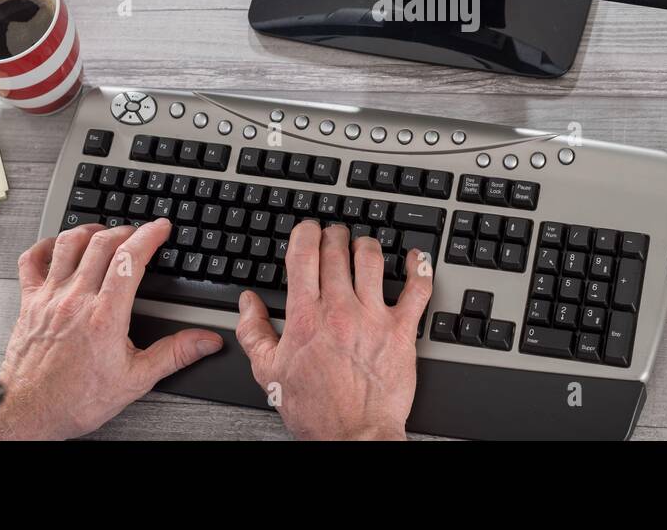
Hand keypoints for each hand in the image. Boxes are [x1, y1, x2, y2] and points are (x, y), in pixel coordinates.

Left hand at [0, 219, 222, 439]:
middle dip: (125, 230)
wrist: (29, 413)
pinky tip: (56, 246)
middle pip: (101, 243)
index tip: (160, 228)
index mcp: (104, 316)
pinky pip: (31, 260)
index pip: (130, 259)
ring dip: (89, 231)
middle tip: (138, 233)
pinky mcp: (28, 303)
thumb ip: (174, 354)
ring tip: (104, 232)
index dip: (149, 236)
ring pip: (67, 244)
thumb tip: (205, 341)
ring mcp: (49, 298)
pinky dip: (44, 245)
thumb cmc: (75, 399)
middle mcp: (75, 300)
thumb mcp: (135, 380)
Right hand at [236, 221, 432, 439]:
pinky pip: (418, 289)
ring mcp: (374, 318)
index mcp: (307, 317)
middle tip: (334, 236)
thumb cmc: (316, 410)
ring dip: (366, 244)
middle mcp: (341, 310)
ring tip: (363, 246)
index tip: (308, 230)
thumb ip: (253, 332)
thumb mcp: (269, 373)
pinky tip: (415, 257)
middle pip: (337, 250)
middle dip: (334, 235)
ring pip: (372, 259)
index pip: (305, 254)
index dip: (306, 232)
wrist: (353, 437)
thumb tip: (248, 303)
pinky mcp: (403, 331)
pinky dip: (419, 267)